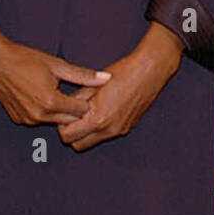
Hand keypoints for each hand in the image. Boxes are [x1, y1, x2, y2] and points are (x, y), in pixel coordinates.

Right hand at [0, 20, 109, 125]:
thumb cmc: (27, 60)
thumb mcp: (58, 65)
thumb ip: (83, 75)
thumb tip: (106, 78)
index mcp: (50, 103)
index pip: (80, 111)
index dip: (88, 102)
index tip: (91, 92)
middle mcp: (38, 116)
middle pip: (69, 120)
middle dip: (77, 109)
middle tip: (81, 94)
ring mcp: (27, 120)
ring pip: (54, 121)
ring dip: (62, 111)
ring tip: (65, 93)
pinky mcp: (19, 119)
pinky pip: (40, 120)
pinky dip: (47, 112)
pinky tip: (48, 97)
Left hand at [57, 23, 183, 151]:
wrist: (151, 69)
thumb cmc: (124, 72)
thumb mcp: (94, 84)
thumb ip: (77, 100)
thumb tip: (66, 107)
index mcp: (99, 119)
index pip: (68, 137)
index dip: (63, 125)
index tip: (66, 114)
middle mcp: (110, 129)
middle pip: (79, 145)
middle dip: (73, 133)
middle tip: (74, 116)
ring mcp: (120, 129)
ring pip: (93, 141)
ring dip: (87, 132)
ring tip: (89, 112)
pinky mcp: (128, 126)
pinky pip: (107, 134)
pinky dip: (101, 128)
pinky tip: (104, 110)